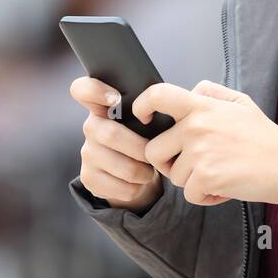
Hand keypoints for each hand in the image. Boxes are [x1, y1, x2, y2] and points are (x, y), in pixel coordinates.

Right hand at [70, 75, 163, 212]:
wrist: (143, 175)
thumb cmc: (155, 139)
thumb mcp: (157, 118)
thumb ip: (164, 102)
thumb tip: (195, 92)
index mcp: (105, 106)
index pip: (83, 89)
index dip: (94, 90)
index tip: (115, 98)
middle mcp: (91, 126)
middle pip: (106, 131)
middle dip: (137, 146)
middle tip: (152, 152)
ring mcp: (88, 152)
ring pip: (116, 162)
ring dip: (141, 170)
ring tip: (151, 170)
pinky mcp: (89, 178)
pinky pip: (115, 185)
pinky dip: (136, 187)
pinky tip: (141, 183)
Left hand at [132, 80, 277, 206]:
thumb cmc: (264, 136)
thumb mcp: (239, 101)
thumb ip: (210, 92)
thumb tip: (189, 92)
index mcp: (202, 106)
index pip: (158, 95)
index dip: (142, 106)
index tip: (143, 118)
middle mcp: (196, 126)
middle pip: (154, 150)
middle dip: (168, 163)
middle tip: (190, 166)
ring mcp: (200, 151)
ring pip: (173, 176)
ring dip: (192, 181)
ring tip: (217, 175)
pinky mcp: (207, 176)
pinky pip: (190, 194)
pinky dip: (205, 197)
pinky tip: (223, 188)